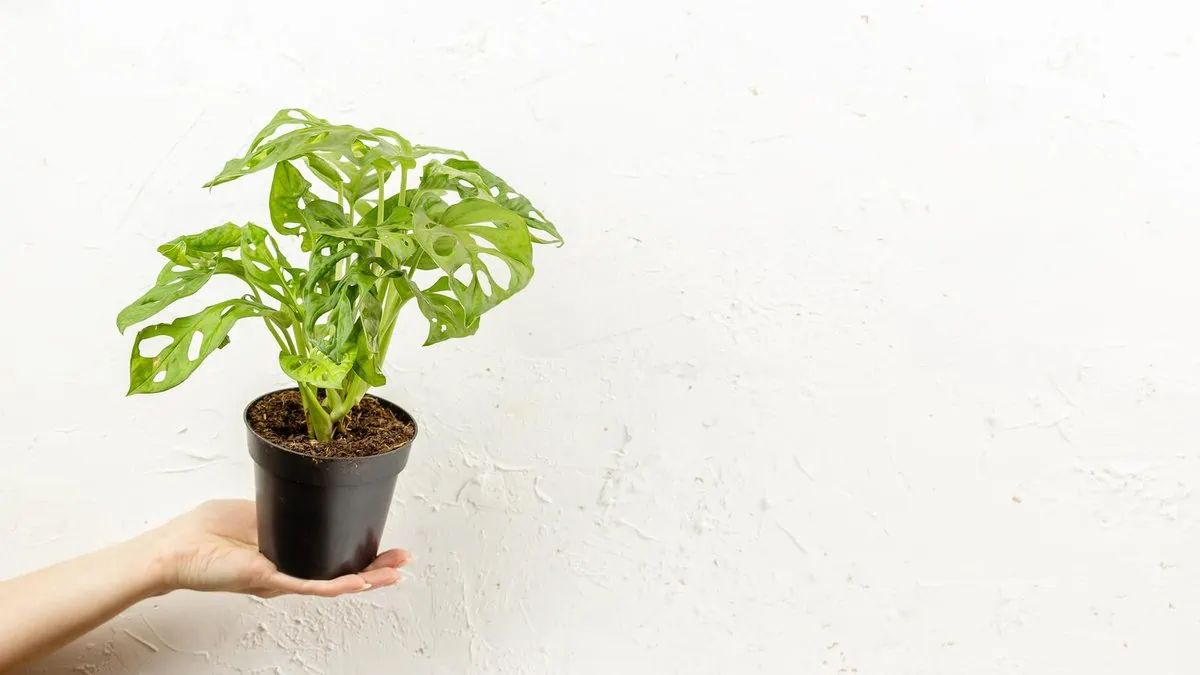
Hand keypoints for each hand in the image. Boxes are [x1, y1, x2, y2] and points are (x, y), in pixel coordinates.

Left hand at [145, 499, 408, 596]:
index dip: (359, 548)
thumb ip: (277, 506)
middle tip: (402, 561)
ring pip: (333, 583)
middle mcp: (287, 568)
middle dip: (377, 567)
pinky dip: (337, 584)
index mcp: (285, 551)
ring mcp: (280, 577)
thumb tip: (301, 490)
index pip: (330, 552)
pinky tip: (358, 581)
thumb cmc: (200, 532)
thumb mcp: (252, 509)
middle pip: (341, 572)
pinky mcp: (269, 581)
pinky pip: (311, 586)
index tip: (383, 541)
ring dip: (367, 579)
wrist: (172, 550)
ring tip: (393, 574)